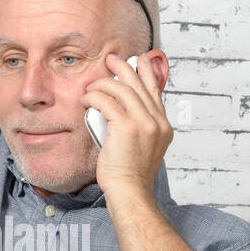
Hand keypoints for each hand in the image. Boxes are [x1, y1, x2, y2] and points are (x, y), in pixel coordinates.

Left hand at [80, 52, 172, 197]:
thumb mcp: (143, 148)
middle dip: (123, 68)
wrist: (130, 191)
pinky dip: (94, 97)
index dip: (146, 73)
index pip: (155, 91)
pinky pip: (107, 102)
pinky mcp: (127, 127)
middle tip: (110, 59)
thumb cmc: (130, 175)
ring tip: (91, 86)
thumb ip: (138, 128)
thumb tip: (121, 113)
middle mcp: (157, 122)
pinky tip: (86, 100)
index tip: (138, 60)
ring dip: (103, 84)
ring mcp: (144, 123)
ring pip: (122, 90)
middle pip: (139, 84)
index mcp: (163, 126)